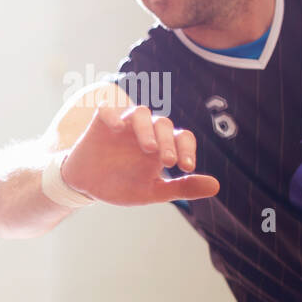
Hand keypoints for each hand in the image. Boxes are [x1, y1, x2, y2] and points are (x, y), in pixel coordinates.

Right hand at [60, 105, 219, 205]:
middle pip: (164, 124)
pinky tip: (117, 128)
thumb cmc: (120, 186)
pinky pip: (108, 109)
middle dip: (169, 141)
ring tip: (148, 148)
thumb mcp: (152, 191)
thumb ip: (182, 187)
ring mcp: (123, 125)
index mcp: (161, 146)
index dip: (188, 150)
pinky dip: (114, 114)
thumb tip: (216, 186)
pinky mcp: (101, 123)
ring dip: (148, 128)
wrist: (86, 186)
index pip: (182, 138)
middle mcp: (145, 131)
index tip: (186, 167)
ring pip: (141, 112)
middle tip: (166, 160)